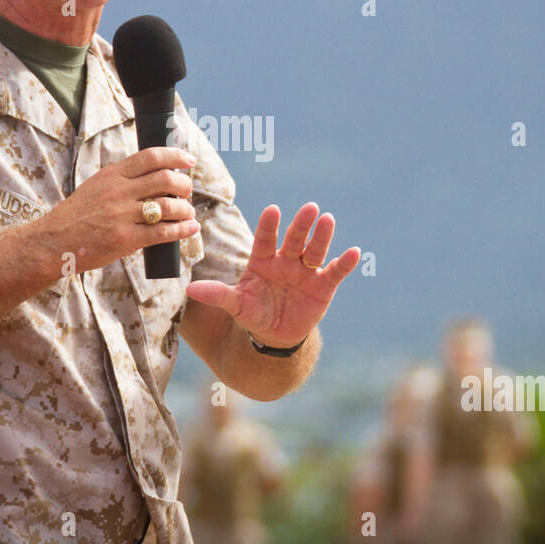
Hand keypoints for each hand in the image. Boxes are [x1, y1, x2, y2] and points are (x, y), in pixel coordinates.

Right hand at [36, 147, 198, 273]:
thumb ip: (122, 180)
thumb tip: (155, 176)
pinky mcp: (126, 239)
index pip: (151, 157)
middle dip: (184, 184)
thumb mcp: (96, 186)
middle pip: (165, 179)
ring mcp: (122, 215)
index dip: (175, 156)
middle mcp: (119, 191)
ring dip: (186, 209)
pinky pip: (163, 232)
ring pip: (168, 206)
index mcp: (112, 174)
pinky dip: (182, 229)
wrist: (53, 241)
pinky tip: (190, 228)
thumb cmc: (76, 215)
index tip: (189, 161)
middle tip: (187, 191)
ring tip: (188, 213)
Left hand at [185, 203, 359, 346]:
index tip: (273, 210)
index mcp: (263, 260)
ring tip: (328, 220)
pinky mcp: (323, 286)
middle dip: (301, 225)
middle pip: (294, 239)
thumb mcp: (236, 304)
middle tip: (309, 208)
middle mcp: (286, 261)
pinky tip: (354, 252)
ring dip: (322, 236)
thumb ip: (217, 295)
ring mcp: (306, 271)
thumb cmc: (254, 313)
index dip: (270, 225)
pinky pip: (335, 272)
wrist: (275, 335)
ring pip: (315, 250)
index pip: (265, 239)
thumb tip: (190, 289)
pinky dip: (345, 263)